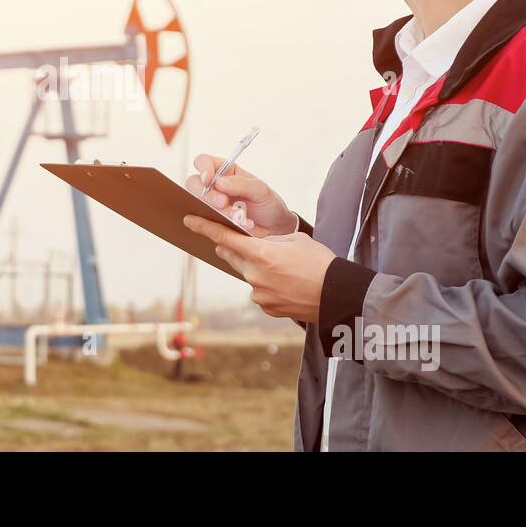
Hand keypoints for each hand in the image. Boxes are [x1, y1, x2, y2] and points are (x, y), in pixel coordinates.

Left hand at [183, 214, 335, 322]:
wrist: (337, 295)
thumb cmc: (320, 263)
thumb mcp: (295, 240)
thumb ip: (270, 240)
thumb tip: (256, 243)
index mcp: (261, 253)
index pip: (224, 238)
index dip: (204, 227)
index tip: (189, 219)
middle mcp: (254, 275)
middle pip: (231, 256)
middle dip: (231, 247)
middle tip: (235, 240)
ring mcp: (259, 294)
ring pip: (247, 274)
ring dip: (255, 268)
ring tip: (282, 268)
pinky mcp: (266, 307)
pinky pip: (259, 291)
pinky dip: (266, 285)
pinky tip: (285, 283)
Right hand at [184, 154, 296, 236]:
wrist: (275, 227)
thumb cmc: (268, 203)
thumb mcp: (260, 190)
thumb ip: (241, 184)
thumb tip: (219, 182)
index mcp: (225, 170)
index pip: (204, 161)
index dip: (202, 168)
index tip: (208, 179)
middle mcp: (214, 186)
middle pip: (194, 184)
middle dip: (207, 194)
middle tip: (223, 203)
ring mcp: (211, 204)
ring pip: (197, 204)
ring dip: (213, 211)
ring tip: (236, 218)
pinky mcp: (212, 221)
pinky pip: (204, 221)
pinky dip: (216, 224)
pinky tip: (233, 226)